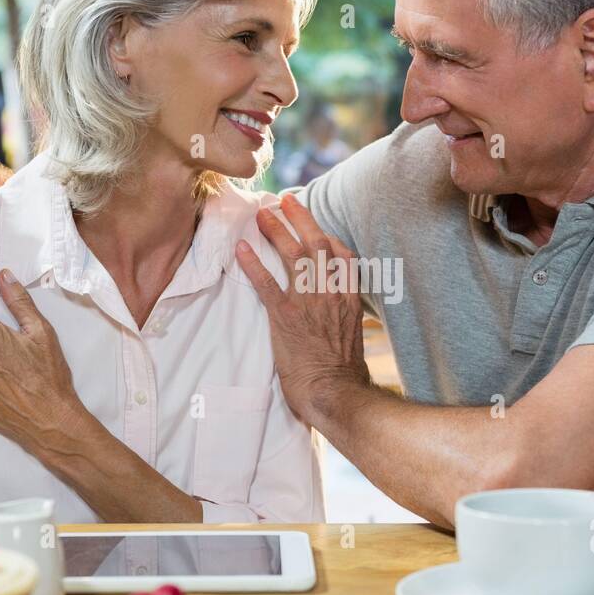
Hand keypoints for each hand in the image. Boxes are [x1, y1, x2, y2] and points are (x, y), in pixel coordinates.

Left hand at [236, 195, 371, 423]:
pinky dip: (253, 264)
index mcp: (349, 298)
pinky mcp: (286, 317)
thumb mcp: (352, 336)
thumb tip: (337, 313)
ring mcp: (309, 303)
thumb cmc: (343, 373)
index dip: (327, 235)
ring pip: (294, 255)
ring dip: (277, 231)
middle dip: (300, 218)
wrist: (337, 394)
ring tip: (261, 214)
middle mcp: (331, 293)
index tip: (315, 225)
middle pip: (317, 244)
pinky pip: (267, 284)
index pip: (342, 255)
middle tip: (285, 200)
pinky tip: (241, 249)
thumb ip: (344, 316)